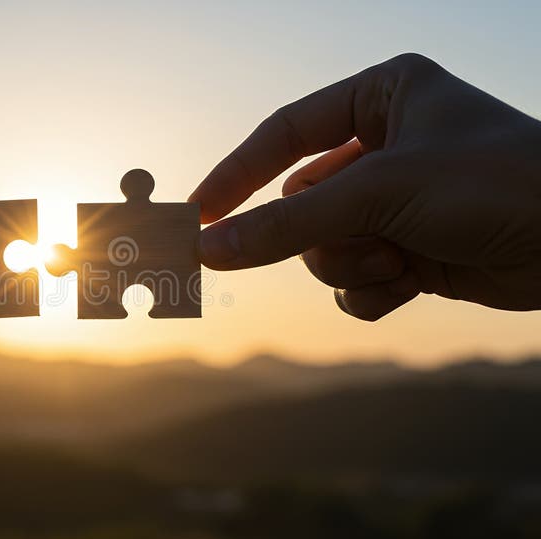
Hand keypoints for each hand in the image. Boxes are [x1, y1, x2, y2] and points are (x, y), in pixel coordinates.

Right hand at [189, 53, 540, 320]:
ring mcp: (397, 202)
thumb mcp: (377, 193)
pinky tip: (413, 280)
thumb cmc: (491, 184)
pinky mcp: (410, 249)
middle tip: (354, 242)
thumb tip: (205, 248)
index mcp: (380, 98)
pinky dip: (374, 289)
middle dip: (325, 234)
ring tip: (401, 258)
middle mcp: (385, 146)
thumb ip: (284, 224)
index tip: (197, 214)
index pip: (283, 134)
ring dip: (354, 264)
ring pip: (323, 248)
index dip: (236, 174)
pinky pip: (354, 281)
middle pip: (300, 204)